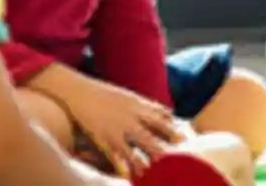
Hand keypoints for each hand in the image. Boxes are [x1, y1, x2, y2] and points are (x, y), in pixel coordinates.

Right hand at [64, 79, 180, 177]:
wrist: (78, 90)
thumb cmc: (104, 94)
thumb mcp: (131, 96)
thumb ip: (149, 107)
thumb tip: (169, 113)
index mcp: (139, 106)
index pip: (161, 118)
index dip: (174, 129)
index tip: (187, 139)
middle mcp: (131, 116)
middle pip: (153, 133)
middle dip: (167, 146)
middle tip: (183, 157)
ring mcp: (117, 127)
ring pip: (136, 145)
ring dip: (148, 159)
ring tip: (160, 173)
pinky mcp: (102, 136)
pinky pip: (115, 153)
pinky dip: (122, 164)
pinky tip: (129, 175)